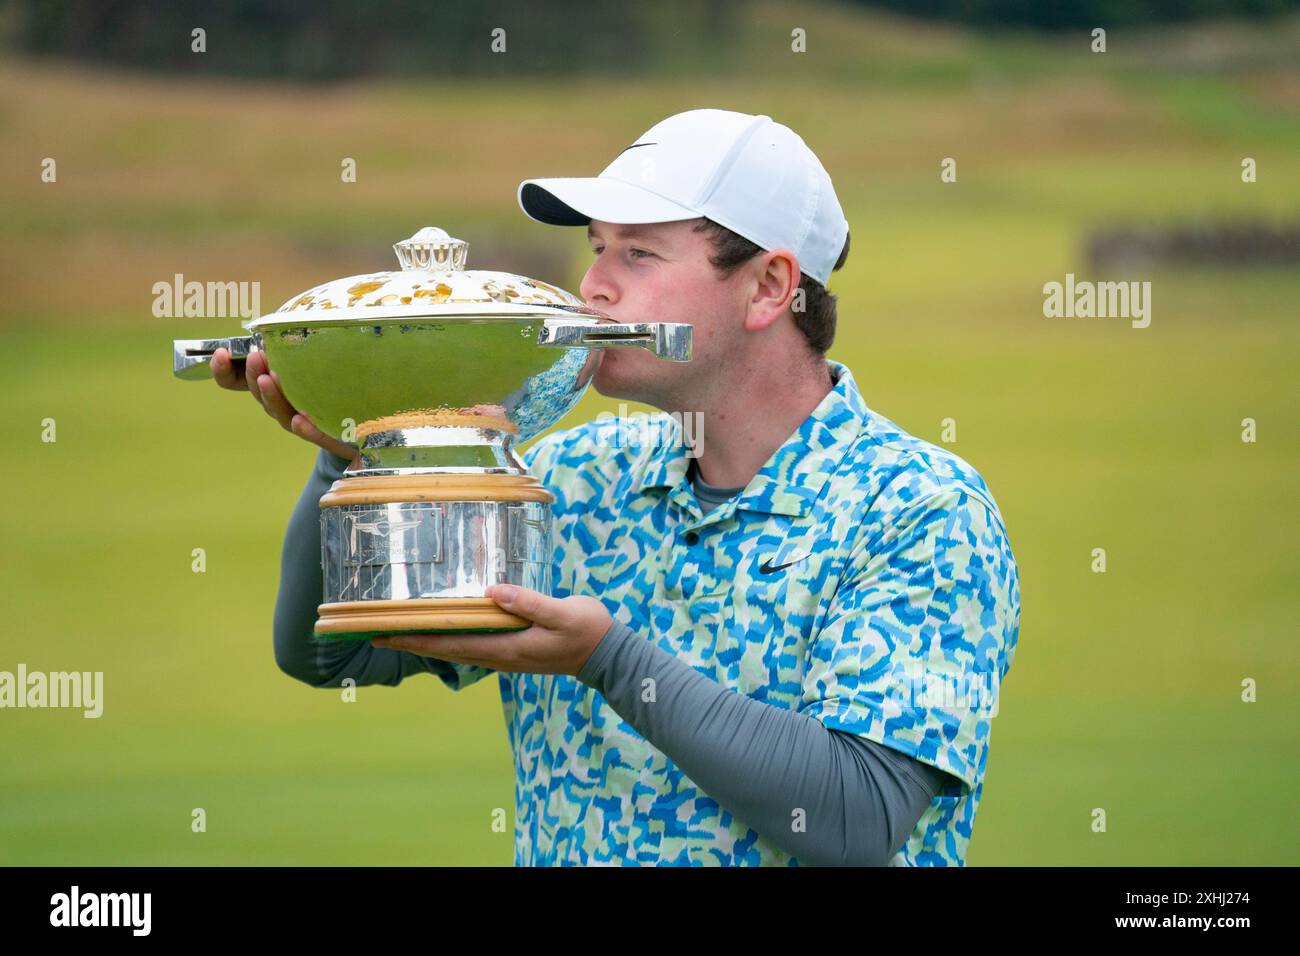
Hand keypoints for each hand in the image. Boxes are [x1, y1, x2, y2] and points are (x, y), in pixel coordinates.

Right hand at [210, 347, 359, 464]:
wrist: (363, 420)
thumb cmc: (329, 380)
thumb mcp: (309, 355)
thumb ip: (291, 342)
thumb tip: (279, 320)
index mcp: (272, 385)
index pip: (236, 381)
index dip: (222, 370)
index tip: (221, 353)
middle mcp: (280, 404)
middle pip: (259, 393)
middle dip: (254, 374)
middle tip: (255, 357)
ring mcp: (300, 421)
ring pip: (280, 412)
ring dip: (272, 396)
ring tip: (269, 379)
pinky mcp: (326, 434)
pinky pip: (312, 433)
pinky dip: (304, 427)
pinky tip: (299, 419)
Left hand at [370, 584, 613, 676]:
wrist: (608, 655)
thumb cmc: (586, 631)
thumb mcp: (562, 613)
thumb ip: (528, 603)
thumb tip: (492, 592)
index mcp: (506, 648)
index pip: (450, 645)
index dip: (416, 639)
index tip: (384, 634)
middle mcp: (499, 656)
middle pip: (445, 650)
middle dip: (411, 641)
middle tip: (376, 632)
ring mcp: (505, 655)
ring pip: (456, 649)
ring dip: (427, 641)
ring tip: (400, 631)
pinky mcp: (513, 650)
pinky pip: (471, 645)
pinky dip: (450, 638)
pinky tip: (444, 627)